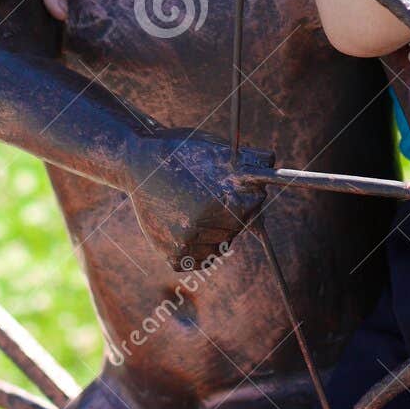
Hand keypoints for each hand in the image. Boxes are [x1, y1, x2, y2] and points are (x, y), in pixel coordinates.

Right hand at [128, 131, 275, 268]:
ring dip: (216, 233)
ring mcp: (185, 242)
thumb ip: (245, 161)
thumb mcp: (214, 149)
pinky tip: (187, 226)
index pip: (251, 206)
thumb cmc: (181, 152)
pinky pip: (198, 259)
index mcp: (217, 200)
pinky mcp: (172, 254)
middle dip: (231, 214)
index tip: (235, 188)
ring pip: (219, 247)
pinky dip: (198, 248)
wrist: (138, 163)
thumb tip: (271, 161)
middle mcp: (201, 224)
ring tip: (197, 210)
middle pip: (236, 227)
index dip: (247, 195)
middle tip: (212, 198)